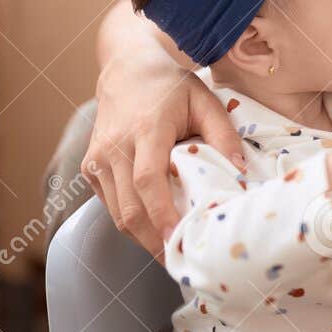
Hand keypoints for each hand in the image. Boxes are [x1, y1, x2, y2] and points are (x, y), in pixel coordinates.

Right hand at [81, 51, 243, 256]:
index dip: (161, 215)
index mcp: (146, 130)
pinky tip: (154, 230)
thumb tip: (240, 172)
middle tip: (181, 262)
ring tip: (171, 251)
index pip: (148, 181)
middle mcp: (115, 147)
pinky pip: (110, 205)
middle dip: (154, 241)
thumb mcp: (205, 100)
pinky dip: (131, 221)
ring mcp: (98, 159)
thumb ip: (224, 135)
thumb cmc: (171, 86)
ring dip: (143, 237)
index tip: (177, 241)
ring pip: (117, 213)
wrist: (126, 69)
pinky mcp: (90, 167)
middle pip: (130, 207)